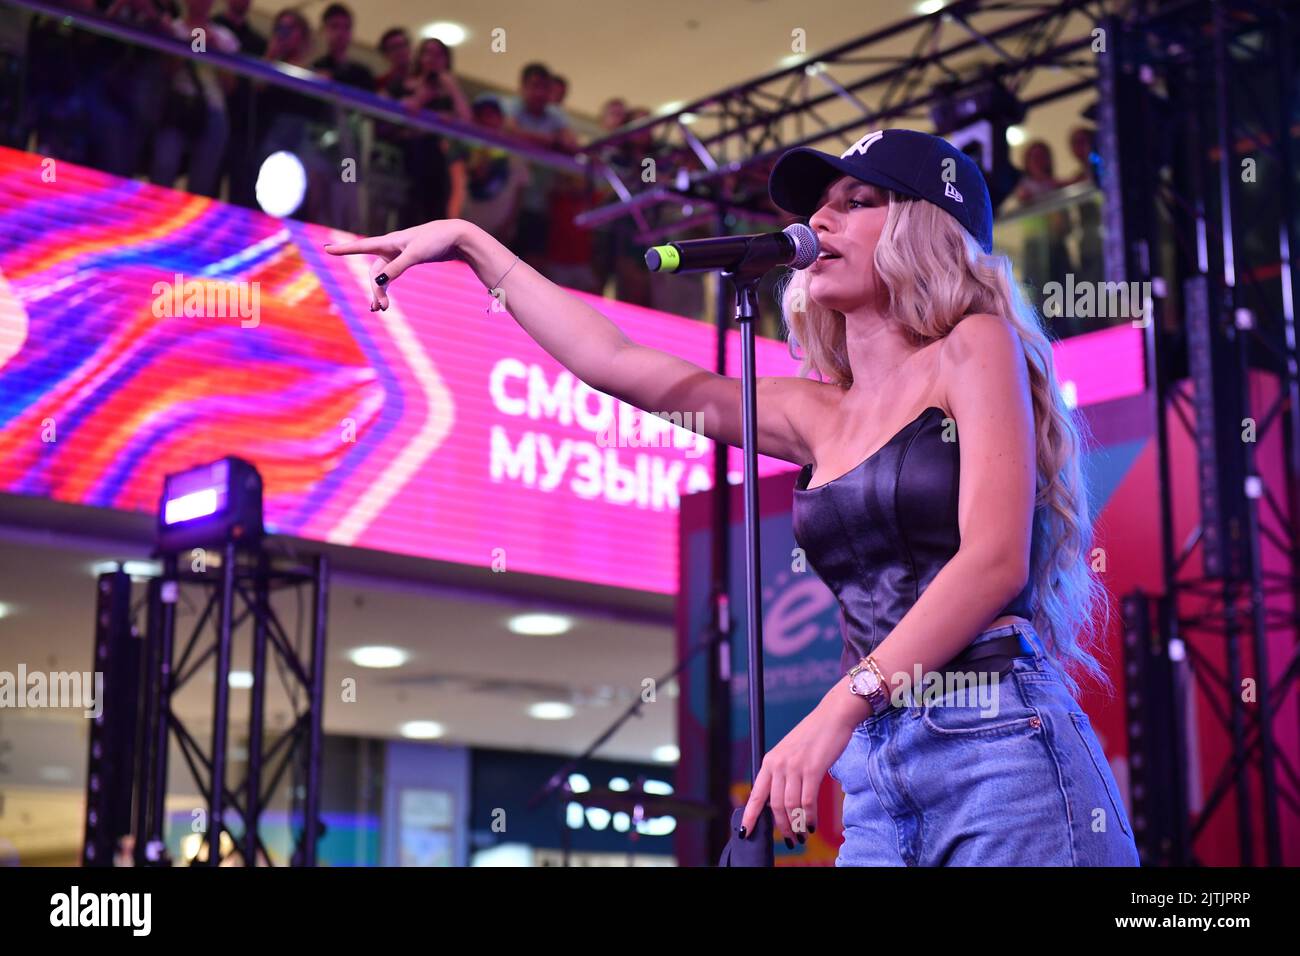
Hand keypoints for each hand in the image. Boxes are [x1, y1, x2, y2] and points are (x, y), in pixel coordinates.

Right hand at [323, 220, 467, 310]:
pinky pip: (392, 274)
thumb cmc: (435, 241)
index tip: (327, 248)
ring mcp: (399, 254)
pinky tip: (385, 299)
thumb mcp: (415, 255)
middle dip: (375, 290)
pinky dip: (388, 286)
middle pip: (375, 271)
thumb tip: (379, 282)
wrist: (456, 236)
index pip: (362, 246)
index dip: (344, 249)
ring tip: (380, 310)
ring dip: (380, 291)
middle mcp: (391, 247)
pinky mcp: (409, 260)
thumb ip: (397, 268)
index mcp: (389, 242)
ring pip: (383, 275)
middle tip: (380, 309)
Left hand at [739, 690, 863, 844]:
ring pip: (791, 806)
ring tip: (803, 835)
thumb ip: (782, 772)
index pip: (756, 794)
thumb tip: (780, 800)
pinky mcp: (813, 769)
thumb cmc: (814, 736)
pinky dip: (809, 817)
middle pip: (775, 806)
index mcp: (770, 760)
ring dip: (797, 825)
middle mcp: (778, 764)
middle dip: (782, 827)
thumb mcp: (790, 752)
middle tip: (791, 840)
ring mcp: (795, 766)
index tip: (744, 832)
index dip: (750, 815)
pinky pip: (807, 801)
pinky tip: (812, 824)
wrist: (832, 716)